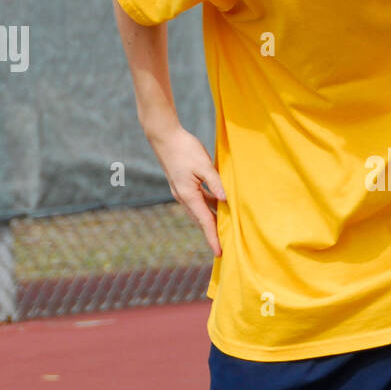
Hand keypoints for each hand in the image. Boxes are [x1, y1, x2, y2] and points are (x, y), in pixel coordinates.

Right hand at [146, 124, 226, 256]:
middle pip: (201, 220)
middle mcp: (183, 197)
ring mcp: (181, 192)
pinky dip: (208, 207)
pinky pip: (198, 201)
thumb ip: (216, 182)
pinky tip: (219, 207)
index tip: (219, 252)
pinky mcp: (182, 185)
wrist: (164, 137)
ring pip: (199, 211)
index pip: (205, 221)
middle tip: (225, 247)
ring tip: (225, 230)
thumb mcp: (204, 164)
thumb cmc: (185, 149)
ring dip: (211, 221)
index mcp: (188, 195)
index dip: (213, 237)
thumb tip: (226, 200)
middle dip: (212, 234)